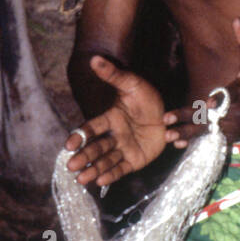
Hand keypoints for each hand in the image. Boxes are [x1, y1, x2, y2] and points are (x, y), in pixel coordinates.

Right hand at [65, 56, 166, 186]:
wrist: (170, 114)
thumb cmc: (148, 98)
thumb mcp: (132, 84)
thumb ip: (114, 75)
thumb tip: (94, 58)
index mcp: (109, 119)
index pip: (91, 128)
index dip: (80, 136)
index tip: (69, 144)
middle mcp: (113, 136)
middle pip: (95, 148)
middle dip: (83, 157)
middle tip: (70, 166)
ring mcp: (123, 149)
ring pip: (105, 161)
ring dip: (93, 169)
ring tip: (81, 179)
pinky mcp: (134, 160)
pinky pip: (121, 169)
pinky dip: (111, 175)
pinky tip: (100, 181)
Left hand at [164, 18, 239, 146]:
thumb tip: (237, 19)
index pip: (228, 96)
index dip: (217, 100)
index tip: (205, 104)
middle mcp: (236, 111)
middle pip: (209, 117)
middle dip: (187, 119)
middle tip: (166, 119)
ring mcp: (235, 125)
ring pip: (208, 131)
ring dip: (187, 134)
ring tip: (169, 137)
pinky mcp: (235, 134)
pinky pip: (213, 139)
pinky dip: (197, 142)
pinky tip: (180, 145)